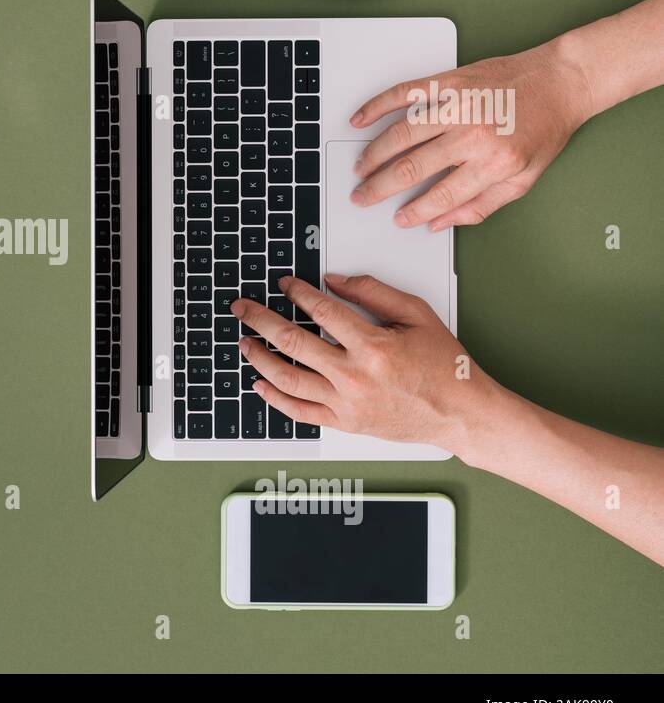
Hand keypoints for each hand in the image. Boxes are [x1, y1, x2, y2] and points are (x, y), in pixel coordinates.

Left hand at [231, 273, 502, 452]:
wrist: (460, 413)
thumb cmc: (443, 365)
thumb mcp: (417, 315)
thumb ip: (374, 292)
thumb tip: (334, 280)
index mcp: (373, 346)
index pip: (321, 310)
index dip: (297, 292)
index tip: (284, 284)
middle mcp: (355, 376)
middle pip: (292, 342)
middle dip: (260, 320)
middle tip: (242, 308)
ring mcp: (346, 403)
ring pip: (288, 378)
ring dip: (259, 357)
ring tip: (244, 342)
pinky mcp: (344, 423)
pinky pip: (299, 412)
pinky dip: (275, 398)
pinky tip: (259, 382)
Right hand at [348, 38, 592, 230]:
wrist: (562, 80)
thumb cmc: (545, 127)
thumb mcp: (524, 179)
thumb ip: (481, 206)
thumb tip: (441, 222)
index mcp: (494, 162)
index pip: (442, 195)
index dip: (414, 211)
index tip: (397, 218)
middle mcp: (474, 133)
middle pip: (413, 167)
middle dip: (380, 187)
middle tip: (362, 196)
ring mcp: (459, 104)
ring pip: (402, 133)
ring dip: (374, 154)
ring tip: (361, 168)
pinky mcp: (451, 81)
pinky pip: (405, 93)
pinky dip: (377, 106)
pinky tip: (360, 119)